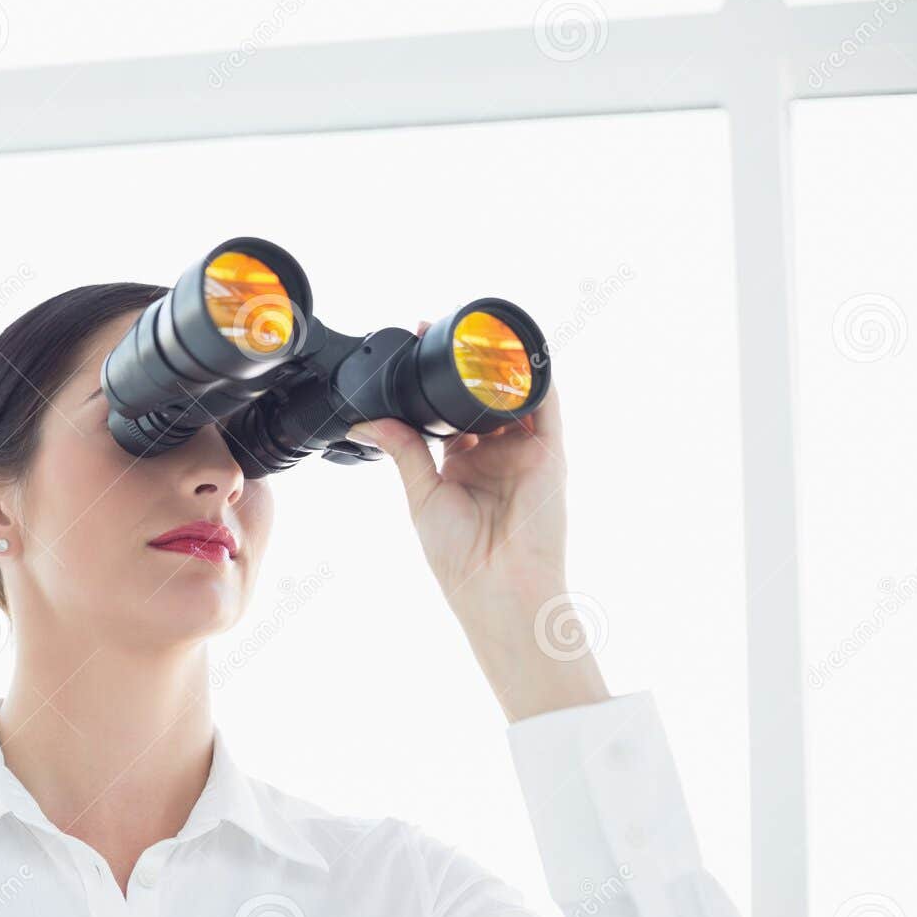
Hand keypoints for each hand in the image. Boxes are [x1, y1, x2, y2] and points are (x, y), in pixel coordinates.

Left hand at [345, 320, 608, 721]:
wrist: (498, 586)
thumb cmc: (461, 556)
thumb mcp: (422, 495)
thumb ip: (404, 450)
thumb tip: (368, 420)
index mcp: (464, 466)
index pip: (450, 413)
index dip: (432, 384)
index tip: (411, 350)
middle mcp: (497, 455)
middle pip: (481, 399)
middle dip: (462, 365)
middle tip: (434, 330)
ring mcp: (524, 452)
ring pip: (512, 395)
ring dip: (495, 363)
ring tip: (470, 330)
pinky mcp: (549, 453)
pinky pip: (547, 405)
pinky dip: (535, 375)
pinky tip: (519, 347)